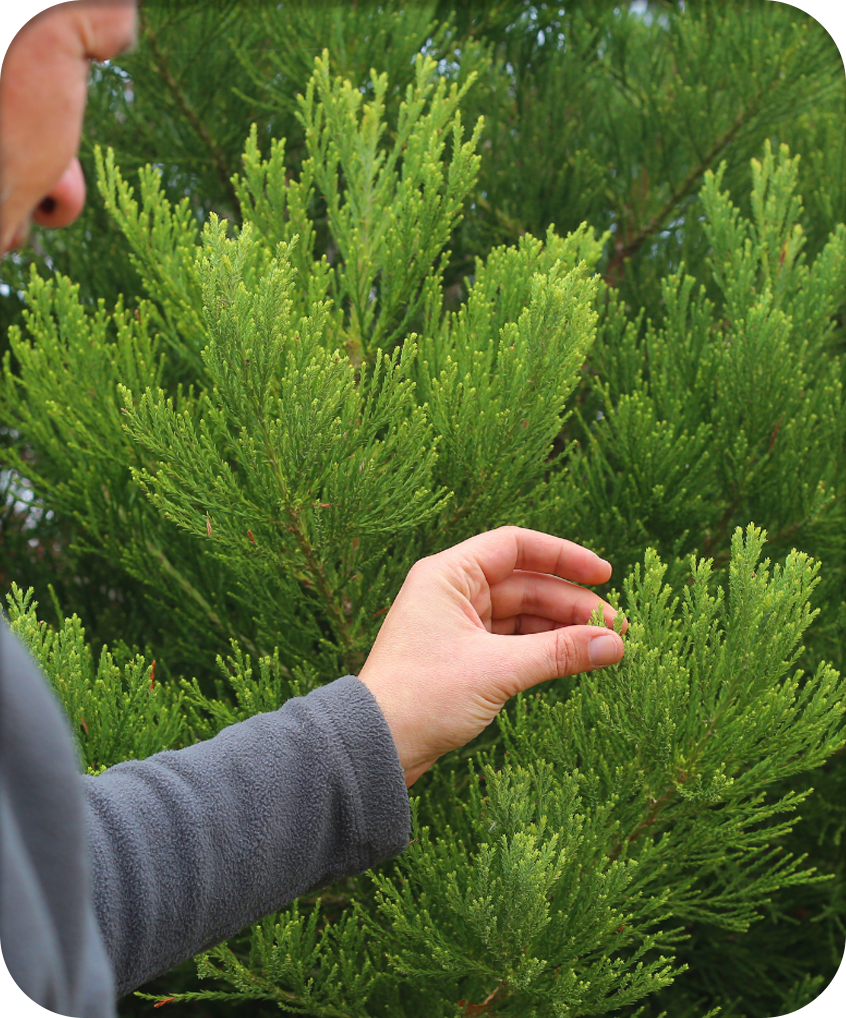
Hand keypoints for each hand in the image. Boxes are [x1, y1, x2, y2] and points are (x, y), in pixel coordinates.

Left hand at [358, 526, 625, 785]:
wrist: (376, 745)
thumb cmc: (423, 697)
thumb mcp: (498, 670)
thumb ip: (558, 653)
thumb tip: (616, 644)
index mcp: (449, 575)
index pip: (515, 546)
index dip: (563, 556)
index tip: (604, 575)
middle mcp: (451, 592)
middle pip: (524, 584)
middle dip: (570, 604)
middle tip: (617, 627)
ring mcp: (456, 625)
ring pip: (520, 615)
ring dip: (560, 629)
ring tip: (605, 648)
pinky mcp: (461, 656)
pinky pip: (511, 641)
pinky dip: (542, 649)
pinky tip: (573, 660)